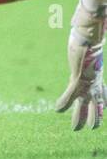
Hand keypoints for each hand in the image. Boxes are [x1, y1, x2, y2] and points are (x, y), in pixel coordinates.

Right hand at [55, 0, 105, 129]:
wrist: (90, 32)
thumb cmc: (90, 34)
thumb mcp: (88, 41)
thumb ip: (89, 40)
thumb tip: (90, 28)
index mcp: (96, 73)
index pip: (102, 92)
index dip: (103, 101)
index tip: (104, 109)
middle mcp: (93, 79)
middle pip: (95, 102)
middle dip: (94, 116)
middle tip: (93, 129)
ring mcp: (86, 79)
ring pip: (84, 104)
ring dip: (80, 117)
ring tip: (77, 129)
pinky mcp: (78, 77)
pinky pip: (69, 94)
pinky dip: (63, 102)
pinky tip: (56, 110)